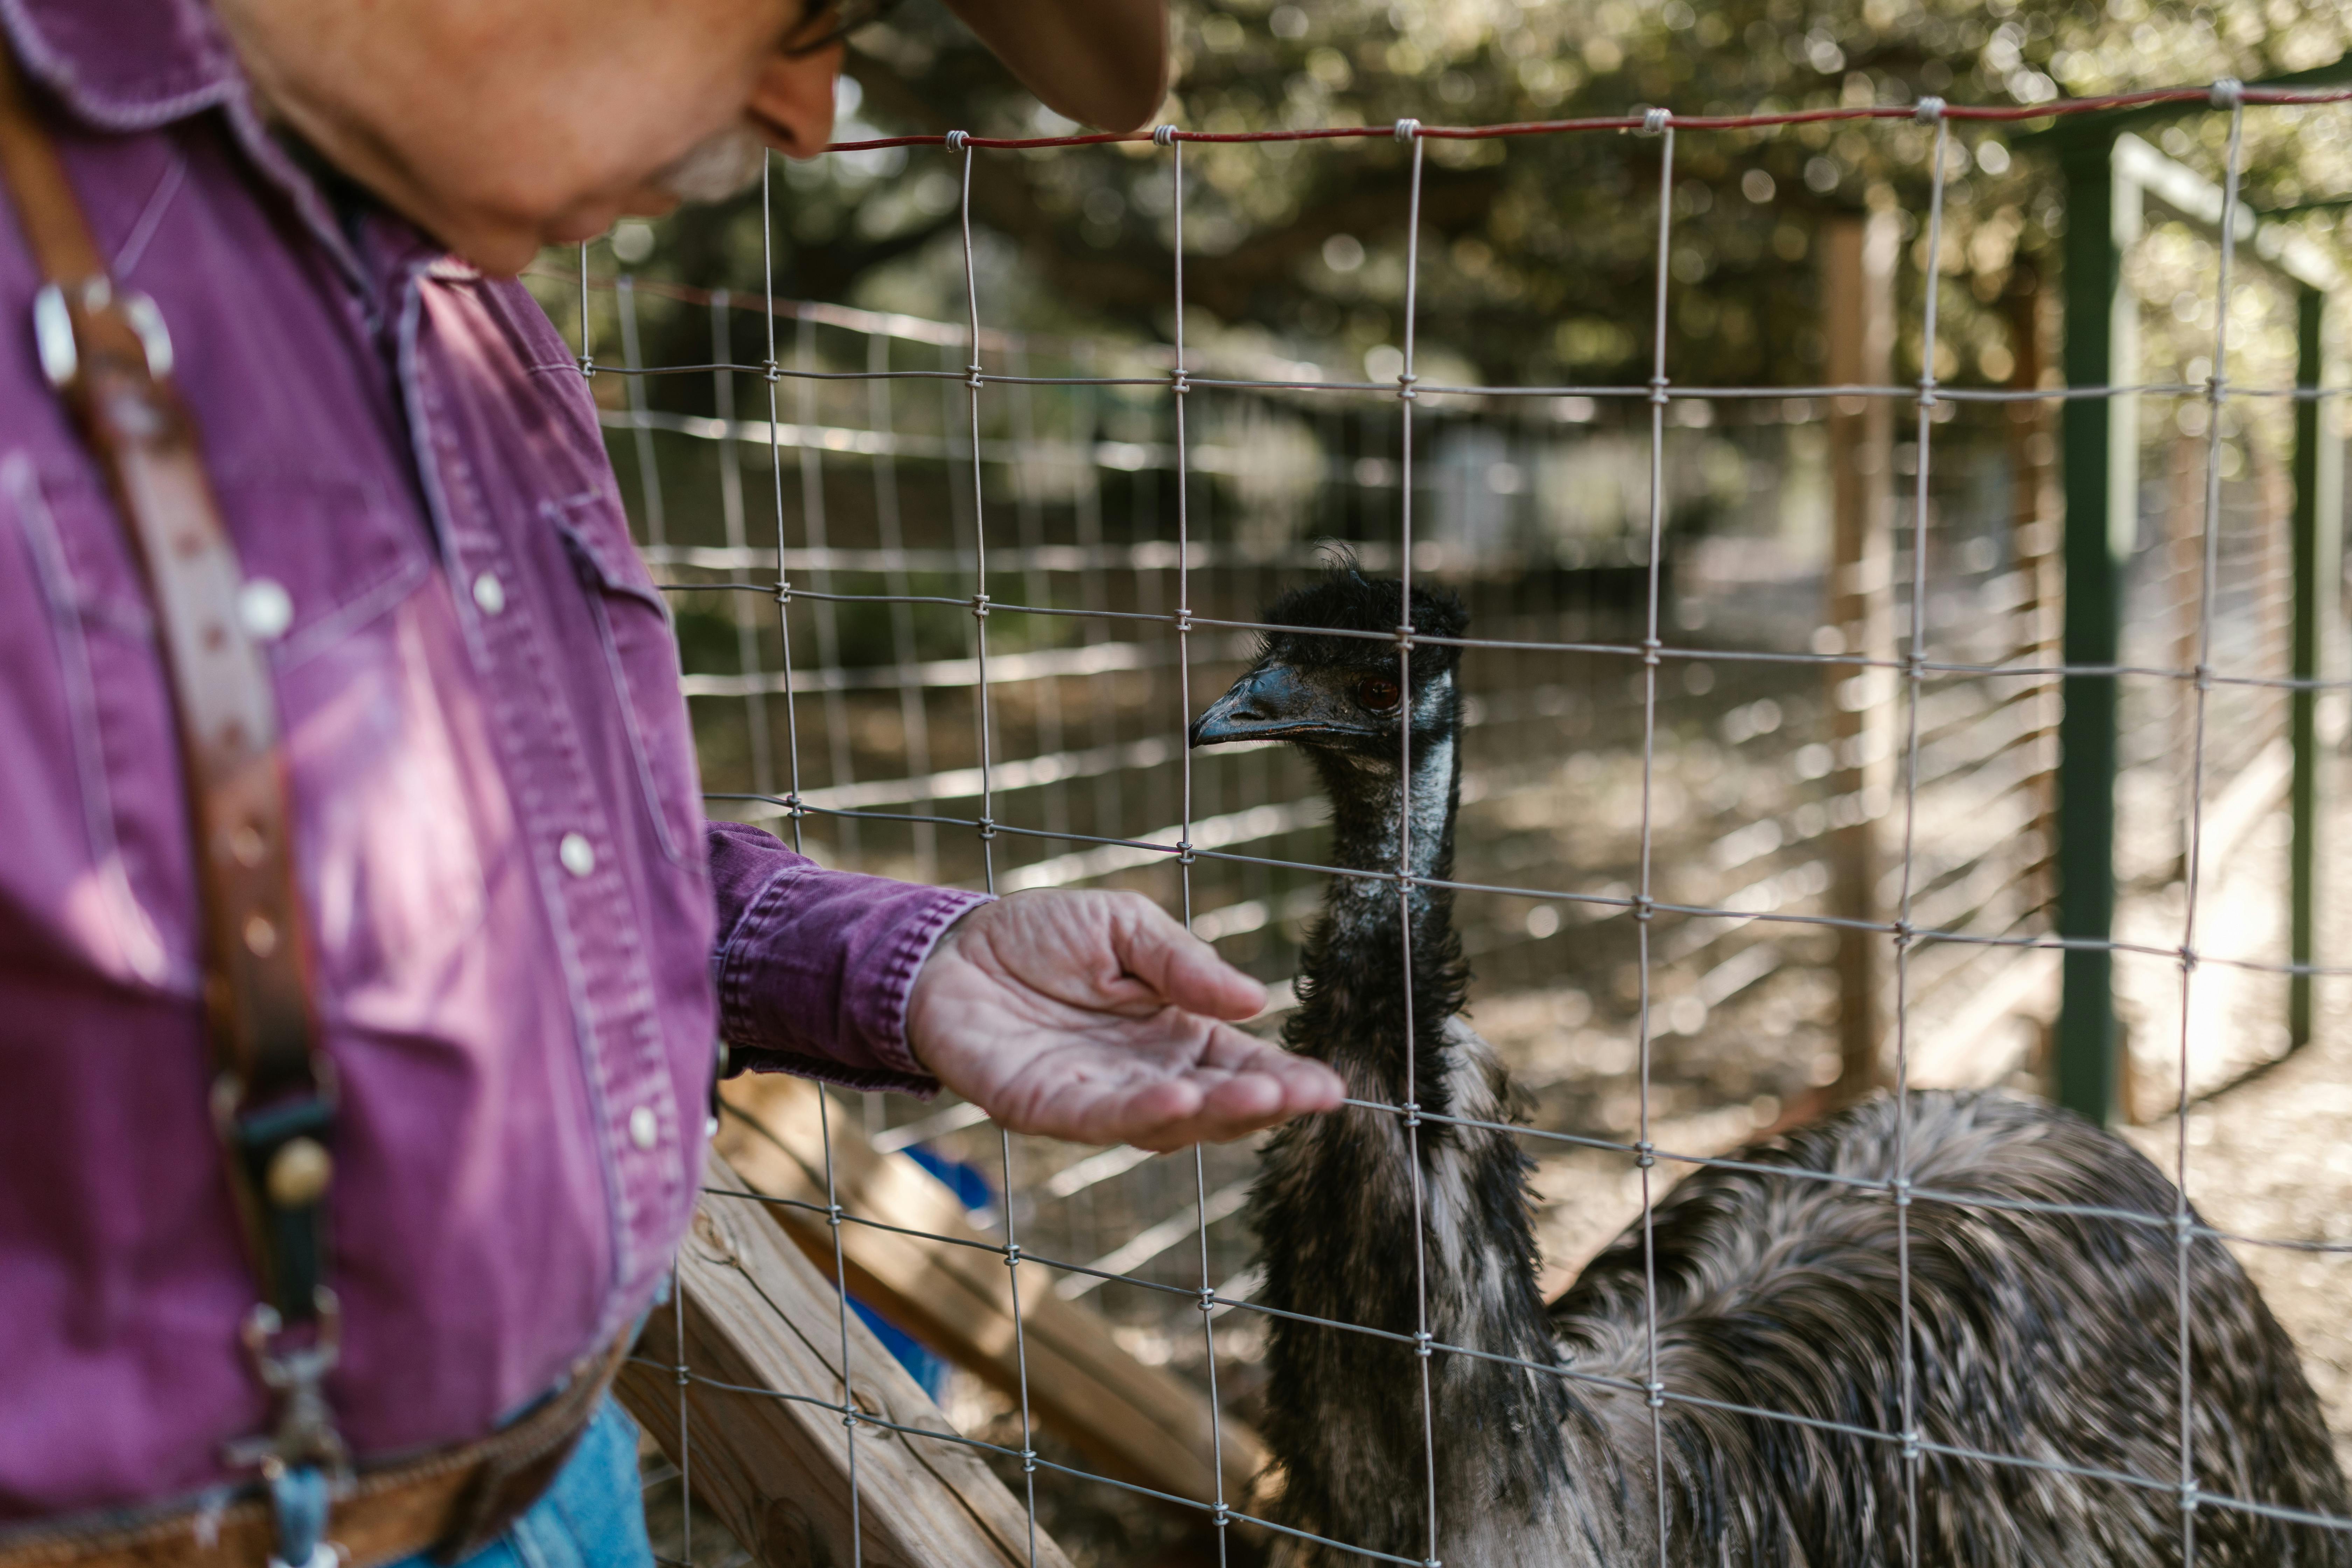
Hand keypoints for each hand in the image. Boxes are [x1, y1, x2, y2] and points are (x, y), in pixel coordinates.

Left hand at [905, 890, 1344, 1151]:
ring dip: (1215, 1111)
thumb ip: (1183, 964)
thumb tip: (1254, 1000)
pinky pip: (1100, 1118)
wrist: (948, 947)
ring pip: (1168, 1119)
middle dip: (1265, 1101)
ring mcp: (1097, 1099)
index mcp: (1173, 1033)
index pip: (1240, 1064)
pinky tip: (1178, 1095)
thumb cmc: (1038, 936)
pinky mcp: (1046, 1108)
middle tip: (1311, 1096)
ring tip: (1260, 1096)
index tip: (1330, 1086)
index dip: (1285, 1078)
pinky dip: (1141, 1111)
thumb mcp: (1124, 927)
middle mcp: (1144, 1075)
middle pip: (1216, 1101)